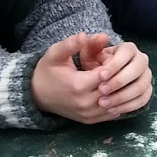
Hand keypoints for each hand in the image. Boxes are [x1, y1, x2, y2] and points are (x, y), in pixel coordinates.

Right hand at [31, 33, 152, 122]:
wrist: (37, 95)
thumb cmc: (48, 71)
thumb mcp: (55, 54)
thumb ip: (70, 44)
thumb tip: (85, 35)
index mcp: (78, 85)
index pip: (108, 74)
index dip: (112, 64)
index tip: (108, 57)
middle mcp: (85, 103)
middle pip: (114, 89)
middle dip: (118, 76)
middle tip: (116, 66)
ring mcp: (88, 114)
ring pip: (116, 102)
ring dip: (119, 90)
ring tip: (115, 77)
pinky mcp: (90, 120)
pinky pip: (112, 113)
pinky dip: (117, 102)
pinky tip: (115, 90)